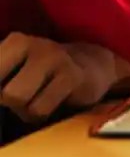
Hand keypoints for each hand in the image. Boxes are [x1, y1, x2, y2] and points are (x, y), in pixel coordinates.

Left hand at [0, 34, 116, 123]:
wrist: (93, 64)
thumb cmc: (44, 71)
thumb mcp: (15, 65)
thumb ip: (0, 72)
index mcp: (14, 41)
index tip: (5, 90)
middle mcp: (33, 44)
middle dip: (6, 100)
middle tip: (20, 96)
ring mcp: (54, 58)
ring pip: (15, 98)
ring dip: (22, 109)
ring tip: (34, 101)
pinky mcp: (72, 76)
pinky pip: (39, 109)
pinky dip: (39, 114)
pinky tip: (50, 104)